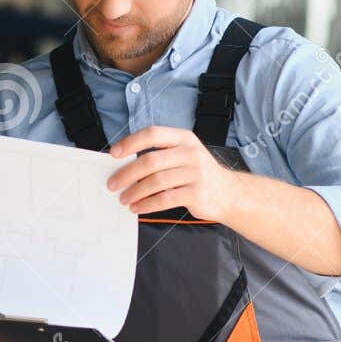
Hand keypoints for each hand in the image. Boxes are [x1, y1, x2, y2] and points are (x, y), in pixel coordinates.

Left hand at [105, 125, 239, 220]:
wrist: (228, 193)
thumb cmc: (197, 174)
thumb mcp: (183, 155)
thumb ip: (160, 155)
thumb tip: (123, 164)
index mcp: (184, 138)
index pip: (153, 134)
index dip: (130, 142)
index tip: (113, 154)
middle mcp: (190, 152)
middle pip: (150, 161)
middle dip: (126, 173)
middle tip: (112, 184)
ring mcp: (195, 173)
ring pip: (155, 182)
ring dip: (134, 192)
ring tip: (124, 199)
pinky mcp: (196, 193)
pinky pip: (164, 199)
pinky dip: (146, 204)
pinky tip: (137, 207)